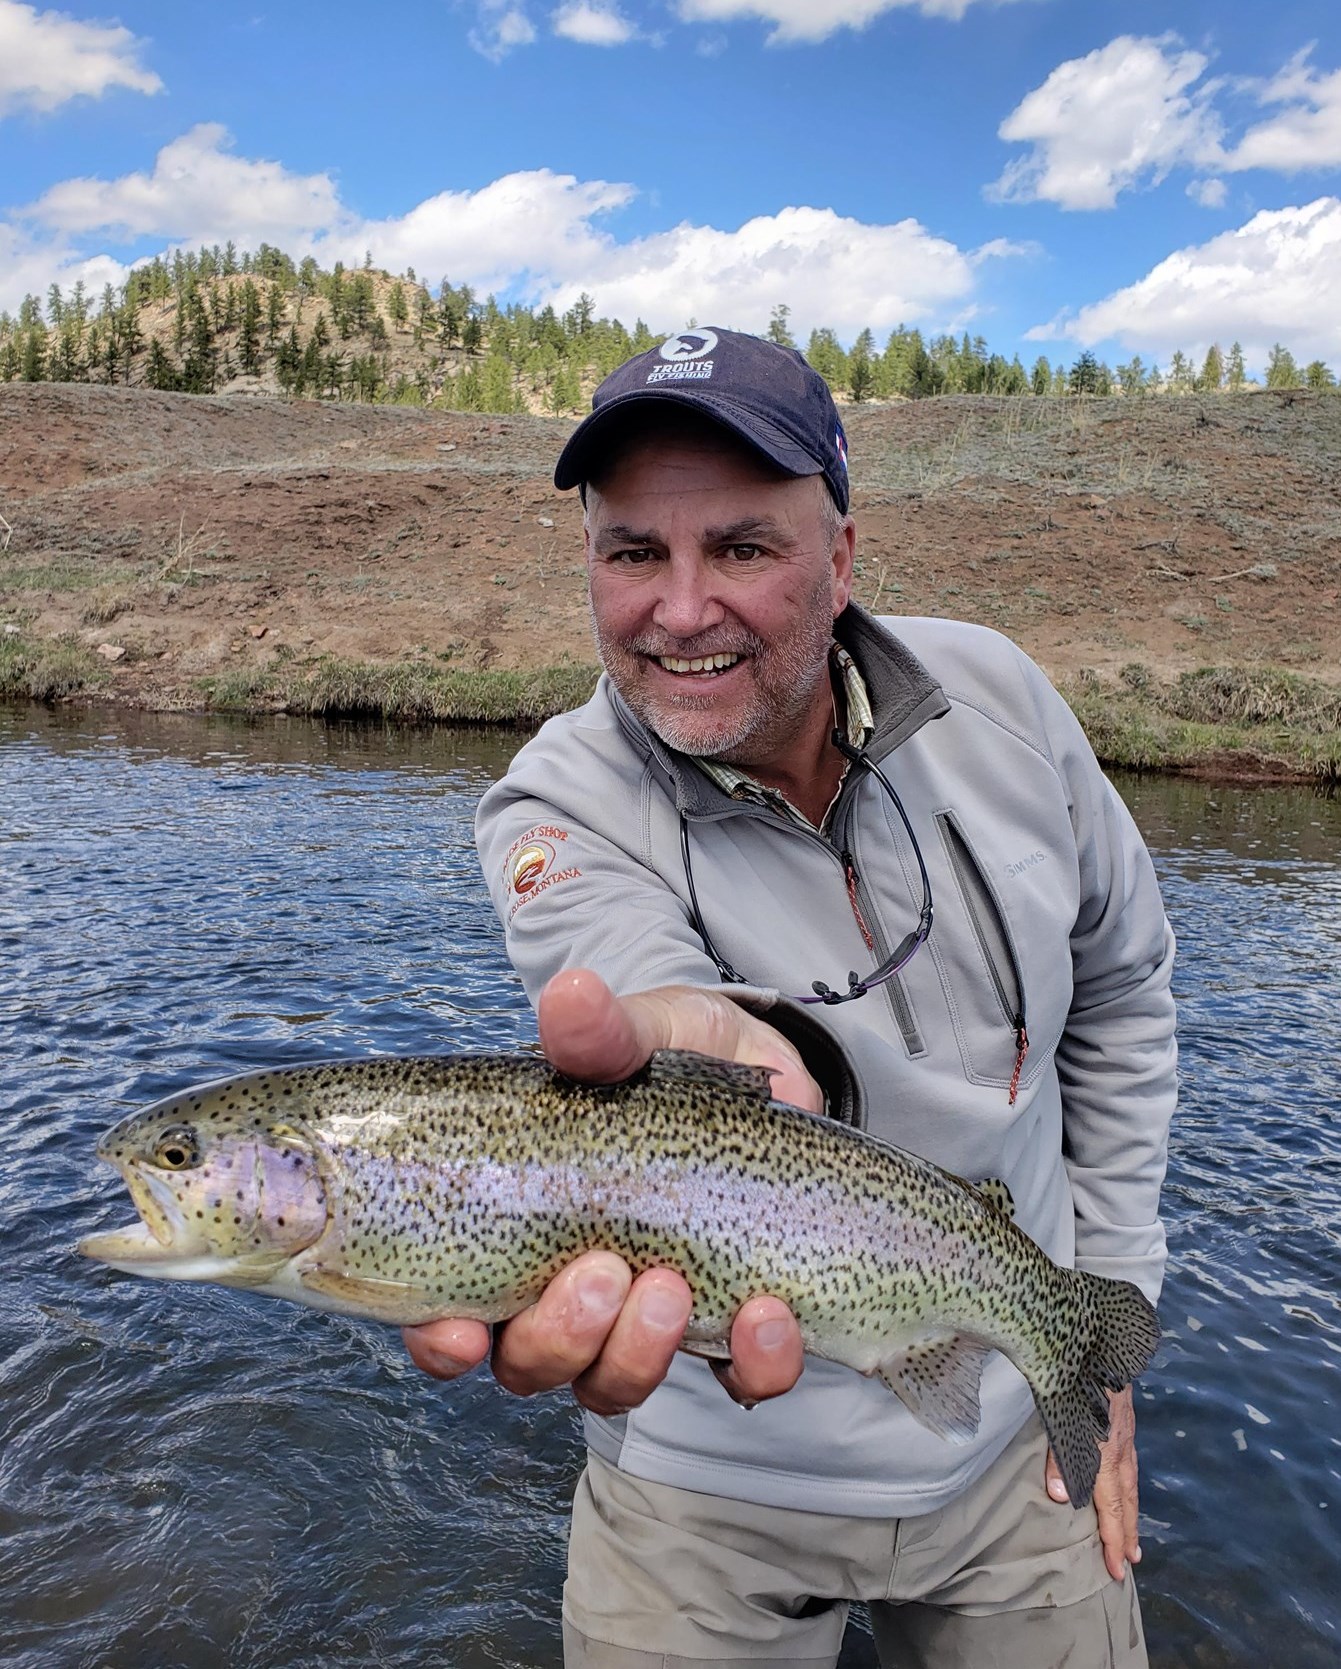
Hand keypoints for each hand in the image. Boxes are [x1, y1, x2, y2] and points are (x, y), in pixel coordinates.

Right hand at [403, 969, 811, 1409]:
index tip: (460, 1332)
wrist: (763, 1069)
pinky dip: (753, 1366)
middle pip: (532, 1363)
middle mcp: (567, 1289)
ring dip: (637, 1356)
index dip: (442, 1341)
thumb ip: (603, 1032)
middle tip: (600, 1273)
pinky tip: (768, 1319)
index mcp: (519, 1228)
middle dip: (558, 1338)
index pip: (452, 1312)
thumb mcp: (638, 1034)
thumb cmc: (669, 1057)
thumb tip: (570, 996)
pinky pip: (739, 1380)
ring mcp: (647, 1317)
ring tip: (671, 1289)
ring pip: (615, 1384)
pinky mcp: (732, 1323)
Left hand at [1045, 1385, 1139, 1580]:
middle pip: (1125, 1500)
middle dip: (1126, 1532)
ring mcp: (1126, 1435)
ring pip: (1131, 1483)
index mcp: (1104, 1451)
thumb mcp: (1058, 1413)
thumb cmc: (1074, 1375)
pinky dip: (1130, 1487)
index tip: (1115, 1567)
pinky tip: (1127, 1491)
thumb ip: (1058, 1456)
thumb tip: (1059, 1497)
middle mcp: (1120, 1448)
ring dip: (1131, 1514)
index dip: (1111, 1538)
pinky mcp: (1125, 1422)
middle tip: (1130, 1562)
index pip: (1109, 1505)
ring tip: (1132, 1539)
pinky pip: (1131, 1465)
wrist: (1104, 1340)